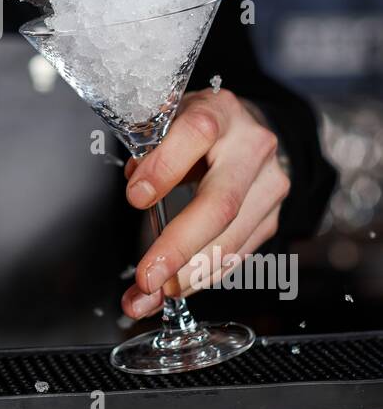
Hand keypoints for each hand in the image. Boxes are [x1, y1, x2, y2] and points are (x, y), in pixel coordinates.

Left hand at [120, 88, 290, 319]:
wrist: (248, 131)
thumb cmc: (199, 127)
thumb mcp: (170, 118)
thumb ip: (150, 148)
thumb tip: (138, 187)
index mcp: (221, 112)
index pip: (197, 134)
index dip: (165, 167)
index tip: (136, 198)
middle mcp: (252, 147)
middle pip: (220, 203)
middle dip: (178, 247)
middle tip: (146, 278)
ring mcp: (269, 185)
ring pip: (230, 238)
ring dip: (187, 275)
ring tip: (150, 296)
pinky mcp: (272, 217)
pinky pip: (237, 255)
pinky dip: (203, 277)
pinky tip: (176, 289)